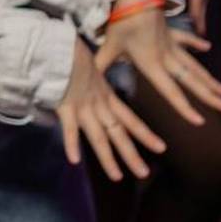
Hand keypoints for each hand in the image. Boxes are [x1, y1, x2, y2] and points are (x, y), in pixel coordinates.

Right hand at [56, 37, 164, 181]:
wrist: (60, 44)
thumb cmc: (71, 52)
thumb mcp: (88, 65)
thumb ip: (90, 77)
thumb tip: (89, 80)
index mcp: (105, 95)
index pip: (129, 118)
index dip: (144, 134)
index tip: (160, 147)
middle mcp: (98, 104)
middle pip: (118, 133)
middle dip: (131, 154)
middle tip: (143, 173)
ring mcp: (83, 107)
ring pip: (98, 137)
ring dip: (107, 158)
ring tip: (117, 177)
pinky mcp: (65, 106)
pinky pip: (69, 128)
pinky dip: (72, 144)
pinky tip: (74, 160)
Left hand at [92, 0, 220, 125]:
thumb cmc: (119, 23)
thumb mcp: (109, 47)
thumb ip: (101, 64)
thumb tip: (88, 79)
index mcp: (151, 64)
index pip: (170, 91)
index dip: (184, 107)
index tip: (199, 121)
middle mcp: (166, 57)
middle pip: (191, 80)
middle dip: (209, 95)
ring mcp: (171, 43)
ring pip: (193, 64)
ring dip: (208, 77)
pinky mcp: (170, 30)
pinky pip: (185, 38)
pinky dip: (195, 42)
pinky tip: (207, 46)